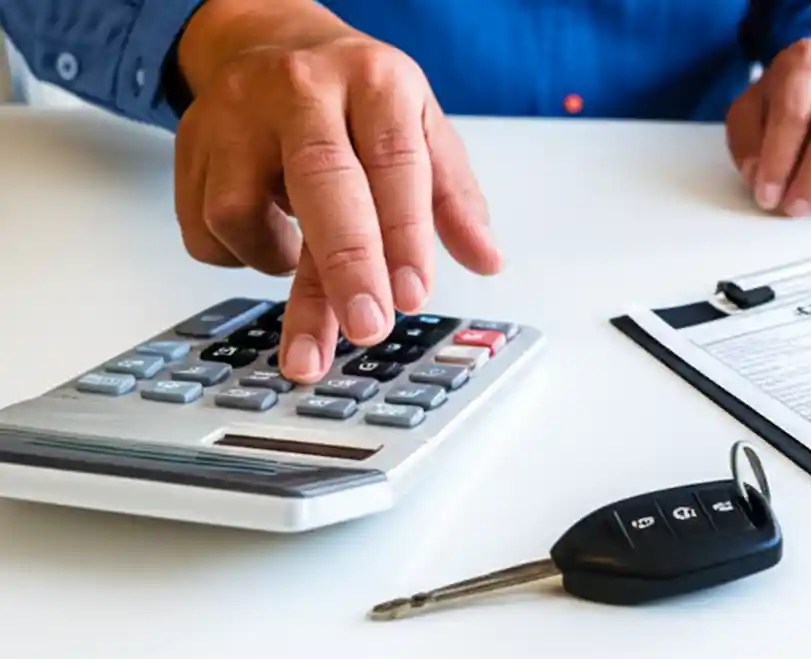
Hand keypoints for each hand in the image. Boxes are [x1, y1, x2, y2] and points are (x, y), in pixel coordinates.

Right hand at [173, 0, 499, 383]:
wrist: (270, 42)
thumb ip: (454, 197)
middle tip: (366, 329)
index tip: (412, 297)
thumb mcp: (421, 127)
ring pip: (242, 212)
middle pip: (320, 180)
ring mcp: (234, 114)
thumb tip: (486, 259)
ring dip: (278, 258)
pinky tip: (266, 233)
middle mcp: (301, 89)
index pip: (394, 163)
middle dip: (346, 264)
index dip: (405, 235)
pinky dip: (240, 255)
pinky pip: (205, 232)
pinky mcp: (188, 146)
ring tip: (300, 252)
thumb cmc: (356, 97)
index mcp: (374, 81)